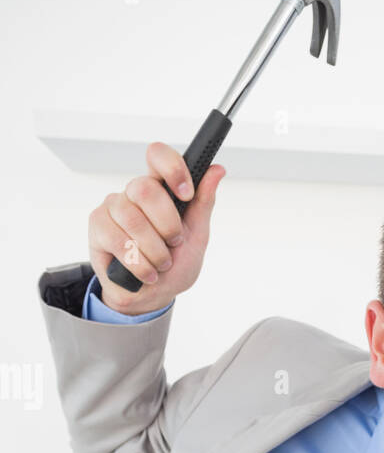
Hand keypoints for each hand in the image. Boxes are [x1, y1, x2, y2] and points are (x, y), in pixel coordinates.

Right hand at [87, 142, 225, 313]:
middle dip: (167, 224)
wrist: (151, 296)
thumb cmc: (174, 264)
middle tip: (173, 243)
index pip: (158, 156)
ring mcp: (113, 207)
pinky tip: (145, 272)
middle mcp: (134, 193)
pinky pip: (116, 238)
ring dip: (153, 250)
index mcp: (160, 188)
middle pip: (145, 188)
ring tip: (160, 264)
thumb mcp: (197, 236)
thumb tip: (217, 170)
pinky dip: (137, 262)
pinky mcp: (97, 225)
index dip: (172, 169)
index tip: (186, 193)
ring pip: (131, 217)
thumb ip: (203, 203)